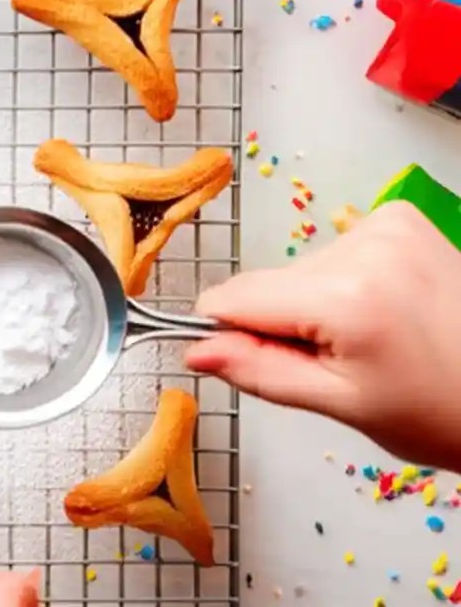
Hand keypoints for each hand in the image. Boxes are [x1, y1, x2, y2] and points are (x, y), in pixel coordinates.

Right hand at [185, 201, 460, 469]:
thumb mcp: (340, 404)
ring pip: (298, 269)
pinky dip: (346, 281)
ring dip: (317, 305)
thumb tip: (195, 349)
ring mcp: (387, 225)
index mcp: (347, 296)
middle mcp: (365, 246)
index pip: (231, 298)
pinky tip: (385, 311)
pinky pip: (335, 250)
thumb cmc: (440, 412)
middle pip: (266, 283)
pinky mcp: (401, 219)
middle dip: (283, 323)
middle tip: (340, 361)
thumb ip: (259, 371)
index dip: (231, 335)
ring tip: (371, 340)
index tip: (265, 363)